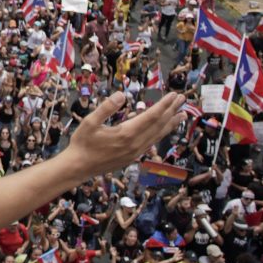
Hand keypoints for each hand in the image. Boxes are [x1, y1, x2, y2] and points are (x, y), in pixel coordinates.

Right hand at [61, 92, 183, 178]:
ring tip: (182, 114)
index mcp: (126, 133)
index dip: (164, 105)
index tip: (174, 95)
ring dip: (170, 123)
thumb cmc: (82, 143)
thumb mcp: (89, 122)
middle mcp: (135, 144)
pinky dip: (161, 133)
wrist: (78, 167)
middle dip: (172, 111)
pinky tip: (163, 129)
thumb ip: (106, 108)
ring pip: (158, 135)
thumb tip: (121, 95)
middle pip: (159, 125)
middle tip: (183, 99)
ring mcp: (135, 152)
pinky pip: (152, 143)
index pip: (152, 116)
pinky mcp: (133, 157)